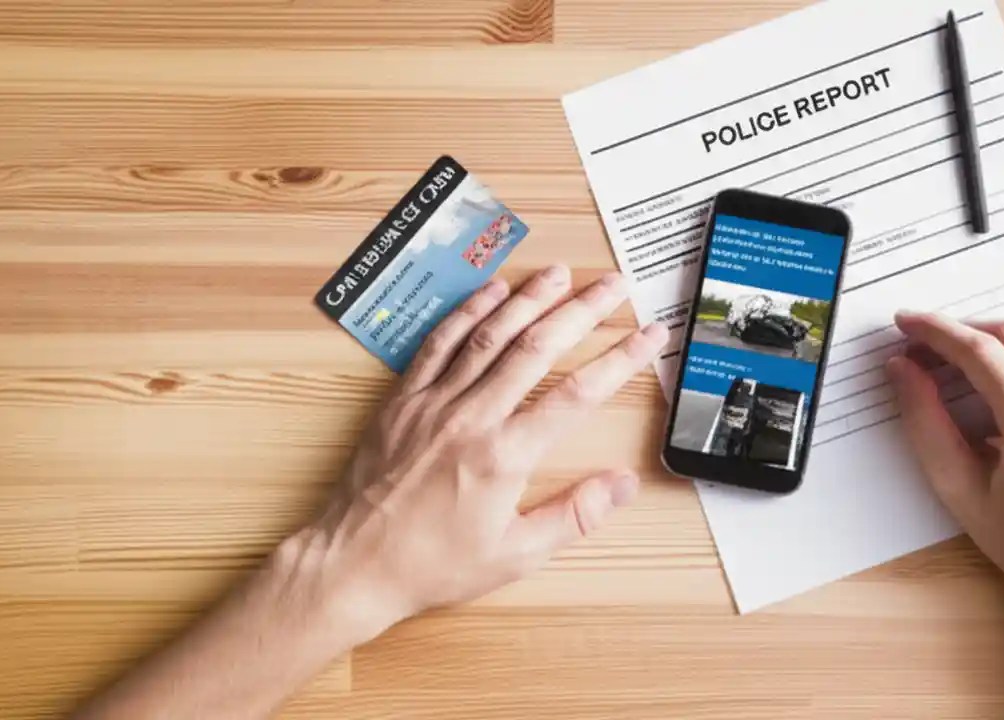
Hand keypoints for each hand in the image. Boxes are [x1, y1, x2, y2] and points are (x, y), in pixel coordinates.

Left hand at [281, 265, 666, 648]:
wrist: (354, 564)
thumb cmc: (435, 565)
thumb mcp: (515, 556)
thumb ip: (573, 515)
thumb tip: (622, 482)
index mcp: (506, 456)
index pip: (578, 394)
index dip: (621, 360)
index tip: (650, 335)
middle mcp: (473, 417)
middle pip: (538, 349)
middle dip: (582, 311)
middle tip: (612, 284)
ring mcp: (434, 402)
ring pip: (490, 336)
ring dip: (528, 299)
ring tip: (560, 273)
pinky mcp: (403, 400)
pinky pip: (438, 344)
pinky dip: (467, 313)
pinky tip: (491, 291)